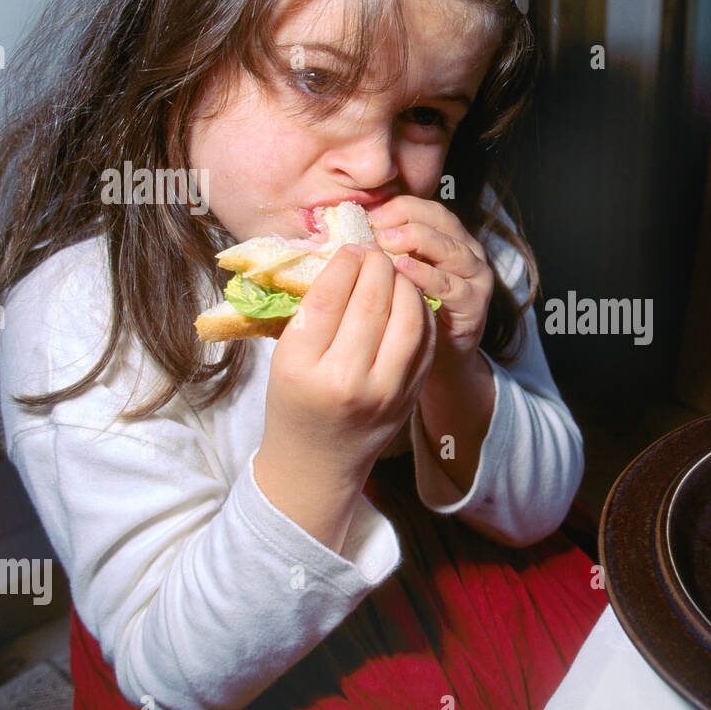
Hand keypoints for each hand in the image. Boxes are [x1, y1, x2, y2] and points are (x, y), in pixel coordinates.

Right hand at [254, 243, 435, 546]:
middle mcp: (347, 381)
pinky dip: (420, 312)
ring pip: (409, 318)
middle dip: (377, 266)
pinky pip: (425, 341)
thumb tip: (343, 257)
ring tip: (393, 271)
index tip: (350, 247)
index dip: (344, 263)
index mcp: (302, 368)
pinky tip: (408, 299)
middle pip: (372, 303)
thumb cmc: (293, 404)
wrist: (319, 463)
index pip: (330, 298)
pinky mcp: (410, 395)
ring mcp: (386, 391)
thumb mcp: (285, 358)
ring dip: (405, 285)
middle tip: (375, 250)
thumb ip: (310, 313)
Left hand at [372, 195, 494, 365]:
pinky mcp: (475, 303)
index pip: (424, 208)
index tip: (365, 212)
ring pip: (451, 248)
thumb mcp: (393, 275)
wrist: (434, 358)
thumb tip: (341, 228)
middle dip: (407, 217)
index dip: (397, 206)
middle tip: (376, 225)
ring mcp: (474, 276)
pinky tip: (403, 272)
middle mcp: (466, 250)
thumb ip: (380, 251)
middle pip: (441, 219)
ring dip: (418, 240)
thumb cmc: (406, 313)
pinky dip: (427, 276)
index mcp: (445, 236)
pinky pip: (452, 285)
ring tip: (387, 242)